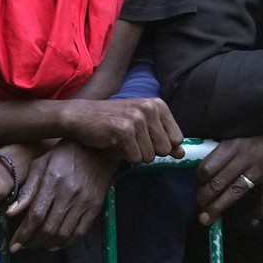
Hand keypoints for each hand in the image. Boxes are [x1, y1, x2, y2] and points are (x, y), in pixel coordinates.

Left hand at [6, 142, 116, 251]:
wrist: (98, 149)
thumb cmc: (64, 154)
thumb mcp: (40, 164)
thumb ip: (27, 189)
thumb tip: (11, 213)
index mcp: (52, 181)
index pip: (36, 215)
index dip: (23, 234)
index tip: (13, 246)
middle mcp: (69, 194)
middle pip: (49, 228)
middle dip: (33, 241)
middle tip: (24, 244)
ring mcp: (84, 202)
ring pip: (63, 234)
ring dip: (47, 244)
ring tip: (37, 244)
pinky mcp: (95, 207)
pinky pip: (80, 232)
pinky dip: (66, 243)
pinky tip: (55, 243)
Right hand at [57, 97, 184, 163]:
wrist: (81, 117)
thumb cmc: (113, 122)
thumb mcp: (142, 126)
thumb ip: (164, 139)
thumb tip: (182, 154)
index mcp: (158, 105)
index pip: (177, 139)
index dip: (161, 145)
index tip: (145, 138)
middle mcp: (150, 108)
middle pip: (165, 150)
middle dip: (149, 151)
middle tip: (132, 140)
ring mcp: (137, 118)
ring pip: (150, 156)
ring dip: (135, 154)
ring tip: (122, 140)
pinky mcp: (125, 129)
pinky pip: (136, 158)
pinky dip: (125, 156)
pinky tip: (115, 143)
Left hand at [194, 121, 262, 226]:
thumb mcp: (244, 134)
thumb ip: (229, 149)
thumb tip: (209, 169)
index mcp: (233, 143)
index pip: (208, 166)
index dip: (198, 181)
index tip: (196, 188)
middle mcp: (245, 156)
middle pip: (218, 182)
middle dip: (204, 198)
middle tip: (198, 210)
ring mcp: (262, 168)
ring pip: (235, 192)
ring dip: (219, 207)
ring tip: (208, 219)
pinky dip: (258, 213)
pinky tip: (252, 223)